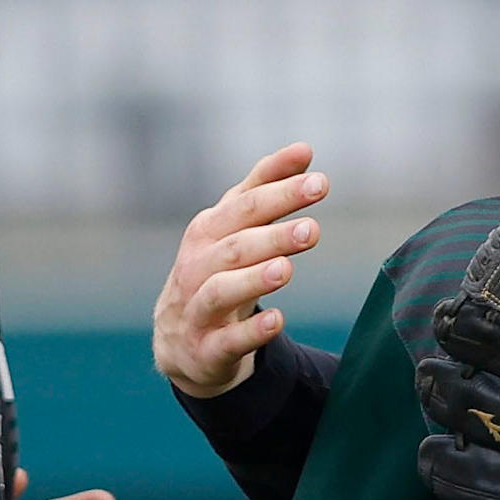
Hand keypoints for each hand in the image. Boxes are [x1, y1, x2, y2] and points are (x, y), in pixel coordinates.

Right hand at [155, 145, 328, 396]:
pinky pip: (227, 341)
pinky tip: (277, 320)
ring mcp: (197, 309)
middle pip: (236, 246)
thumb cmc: (216, 273)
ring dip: (254, 279)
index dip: (278, 190)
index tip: (318, 179)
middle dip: (273, 236)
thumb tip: (304, 150)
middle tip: (312, 229)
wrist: (181, 343)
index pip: (245, 205)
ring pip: (222, 290)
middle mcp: (198, 266)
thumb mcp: (233, 231)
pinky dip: (251, 332)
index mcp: (208, 231)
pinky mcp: (206, 349)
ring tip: (286, 268)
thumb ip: (263, 191)